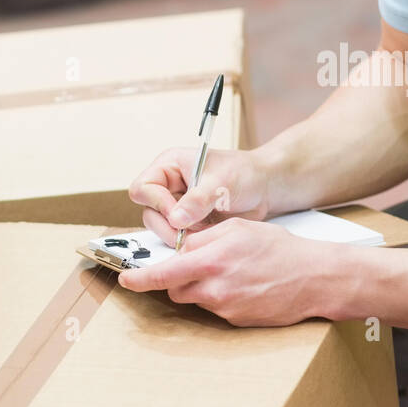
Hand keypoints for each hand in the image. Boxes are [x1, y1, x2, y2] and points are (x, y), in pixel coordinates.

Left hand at [117, 217, 341, 326]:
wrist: (316, 278)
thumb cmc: (279, 248)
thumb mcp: (237, 229)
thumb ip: (202, 238)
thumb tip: (178, 248)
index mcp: (210, 261)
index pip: (162, 274)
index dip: (139, 279)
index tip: (125, 279)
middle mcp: (214, 288)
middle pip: (174, 289)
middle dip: (177, 278)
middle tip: (201, 265)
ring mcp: (225, 308)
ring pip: (194, 299)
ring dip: (200, 288)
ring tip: (230, 273)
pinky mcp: (236, 321)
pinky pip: (215, 309)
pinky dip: (220, 298)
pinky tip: (243, 286)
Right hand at [129, 147, 272, 246]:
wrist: (264, 188)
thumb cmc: (244, 173)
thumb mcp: (222, 182)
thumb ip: (198, 200)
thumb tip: (175, 219)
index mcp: (169, 166)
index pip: (143, 187)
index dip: (157, 203)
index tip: (178, 213)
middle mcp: (168, 186)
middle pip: (148, 212)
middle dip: (169, 225)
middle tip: (190, 231)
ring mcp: (176, 206)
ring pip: (161, 227)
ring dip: (180, 234)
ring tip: (205, 228)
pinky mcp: (186, 222)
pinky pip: (177, 237)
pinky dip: (191, 240)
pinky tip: (208, 233)